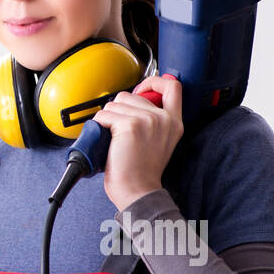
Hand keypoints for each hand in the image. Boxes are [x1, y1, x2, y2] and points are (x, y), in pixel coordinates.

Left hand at [90, 74, 183, 211]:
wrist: (137, 192)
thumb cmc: (141, 171)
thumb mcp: (158, 141)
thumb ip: (153, 120)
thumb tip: (132, 100)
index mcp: (174, 122)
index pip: (172, 86)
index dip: (153, 82)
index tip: (139, 91)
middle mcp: (163, 118)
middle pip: (130, 95)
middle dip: (118, 111)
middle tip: (120, 134)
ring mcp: (148, 120)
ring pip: (114, 104)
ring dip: (107, 119)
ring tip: (115, 140)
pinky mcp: (130, 125)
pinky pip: (104, 115)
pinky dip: (99, 126)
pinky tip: (108, 142)